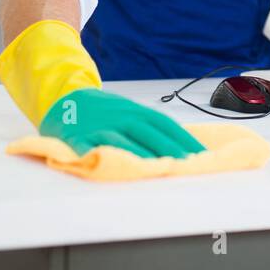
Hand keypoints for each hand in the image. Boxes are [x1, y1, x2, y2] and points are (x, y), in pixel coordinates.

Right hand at [40, 88, 205, 158]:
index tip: (203, 155)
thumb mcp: (130, 114)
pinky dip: (102, 157)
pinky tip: (116, 167)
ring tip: (160, 170)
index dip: (185, 140)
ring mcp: (100, 127)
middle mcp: (122, 117)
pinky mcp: (79, 138)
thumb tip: (184, 148)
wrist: (66, 100)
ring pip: (124, 141)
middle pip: (150, 133)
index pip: (166, 125)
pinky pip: (91, 149)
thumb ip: (152, 129)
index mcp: (137, 112)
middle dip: (171, 149)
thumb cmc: (106, 113)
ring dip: (143, 155)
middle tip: (188, 165)